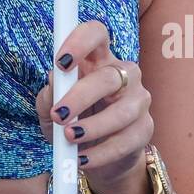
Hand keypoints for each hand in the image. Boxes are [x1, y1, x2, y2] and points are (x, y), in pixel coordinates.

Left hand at [36, 20, 152, 193]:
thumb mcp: (49, 109)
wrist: (92, 157)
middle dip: (81, 96)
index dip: (80, 41)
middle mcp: (122, 74)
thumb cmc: (69, 122)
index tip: (61, 62)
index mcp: (96, 59)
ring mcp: (138, 100)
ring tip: (70, 139)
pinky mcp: (145, 128)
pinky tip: (82, 159)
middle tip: (59, 116)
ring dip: (93, 127)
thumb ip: (49, 95)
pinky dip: (101, 152)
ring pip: (122, 111)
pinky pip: (126, 140)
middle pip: (109, 76)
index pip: (96, 34)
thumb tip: (54, 79)